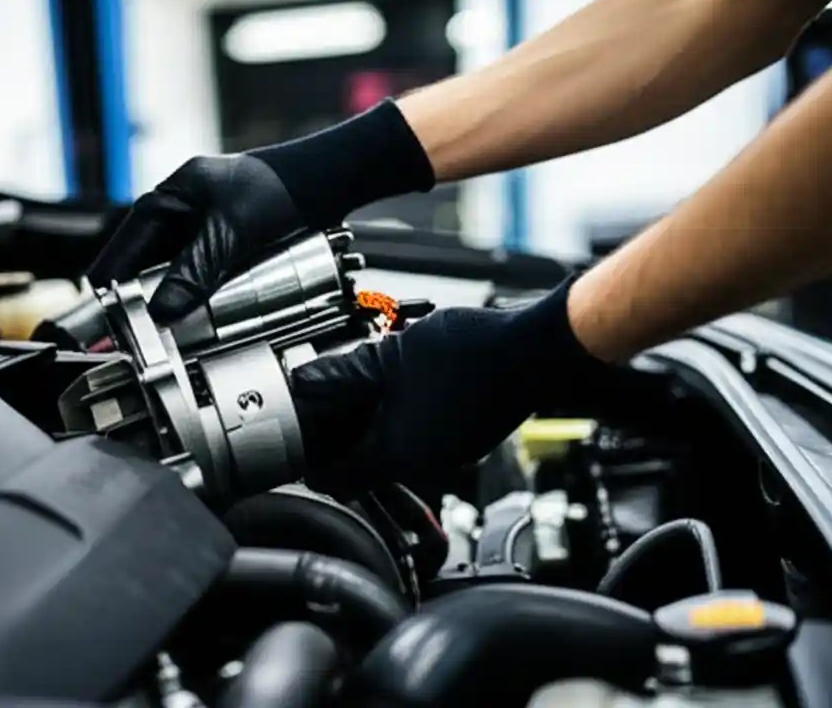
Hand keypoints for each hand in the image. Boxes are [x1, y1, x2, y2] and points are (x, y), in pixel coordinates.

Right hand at [87, 100, 435, 322]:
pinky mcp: (223, 248)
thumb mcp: (229, 232)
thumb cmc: (275, 188)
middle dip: (142, 305)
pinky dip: (199, 300)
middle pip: (144, 272)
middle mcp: (176, 217)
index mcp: (164, 202)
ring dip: (173, 305)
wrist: (323, 179)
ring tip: (169, 337)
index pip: (119, 255)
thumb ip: (195, 271)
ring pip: (173, 280)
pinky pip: (200, 280)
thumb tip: (162, 311)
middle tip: (143, 340)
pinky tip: (203, 322)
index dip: (110, 293)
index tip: (107, 327)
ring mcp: (199, 233)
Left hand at [291, 280, 608, 497]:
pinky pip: (420, 442)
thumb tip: (305, 381)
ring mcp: (446, 456)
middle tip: (325, 407)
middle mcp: (422, 466)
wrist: (534, 351)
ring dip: (373, 426)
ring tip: (362, 388)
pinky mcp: (463, 442)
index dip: (310, 464)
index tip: (297, 447)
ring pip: (392, 453)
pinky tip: (399, 387)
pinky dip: (402, 422)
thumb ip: (343, 373)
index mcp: (396, 454)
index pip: (337, 480)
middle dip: (341, 439)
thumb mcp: (392, 356)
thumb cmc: (472, 354)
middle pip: (363, 467)